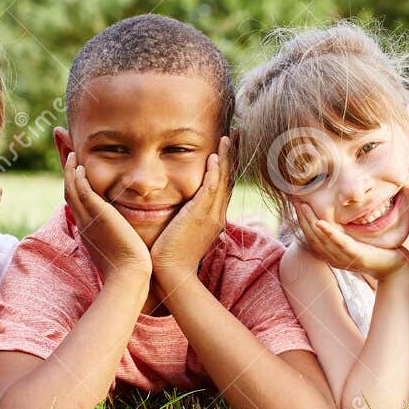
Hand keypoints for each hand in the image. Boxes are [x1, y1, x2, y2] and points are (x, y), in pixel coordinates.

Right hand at [64, 152, 150, 284]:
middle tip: (69, 158)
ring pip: (72, 189)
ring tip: (72, 156)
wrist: (129, 276)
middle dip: (68, 175)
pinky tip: (80, 166)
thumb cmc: (130, 269)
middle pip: (69, 194)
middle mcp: (84, 224)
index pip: (78, 205)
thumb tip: (127, 236)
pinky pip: (82, 190)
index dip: (75, 189)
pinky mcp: (97, 214)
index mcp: (89, 232)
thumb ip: (119, 239)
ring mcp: (88, 219)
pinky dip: (78, 177)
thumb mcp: (120, 250)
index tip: (77, 176)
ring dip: (70, 171)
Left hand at [151, 137, 231, 285]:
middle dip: (233, 156)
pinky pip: (211, 189)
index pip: (224, 186)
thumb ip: (188, 219)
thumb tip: (184, 211)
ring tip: (228, 138)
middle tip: (236, 135)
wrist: (171, 273)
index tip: (230, 149)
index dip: (228, 166)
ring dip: (226, 158)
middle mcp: (217, 215)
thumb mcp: (185, 233)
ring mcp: (211, 215)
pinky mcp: (199, 216)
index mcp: (215, 218)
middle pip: (229, 179)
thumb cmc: (172, 256)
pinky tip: (214, 157)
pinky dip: (214, 172)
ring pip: (223, 180)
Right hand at [293, 201, 408, 278]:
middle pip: (313, 237)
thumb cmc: (375, 252)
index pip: (311, 236)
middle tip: (295, 201)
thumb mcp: (355, 241)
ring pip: (322, 239)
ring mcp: (344, 258)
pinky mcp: (357, 256)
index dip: (302, 220)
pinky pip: (340, 243)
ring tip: (303, 207)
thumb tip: (335, 214)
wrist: (394, 268)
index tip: (296, 204)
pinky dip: (329, 233)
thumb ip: (343, 232)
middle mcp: (334, 258)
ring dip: (311, 222)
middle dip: (303, 218)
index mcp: (331, 254)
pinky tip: (320, 222)